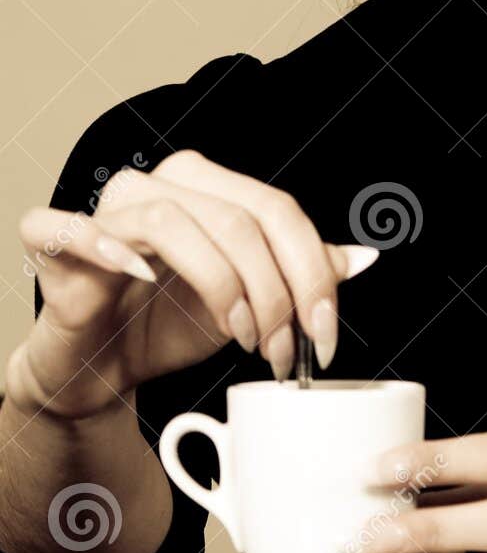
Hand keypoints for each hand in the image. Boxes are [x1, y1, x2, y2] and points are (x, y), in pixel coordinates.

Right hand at [12, 149, 378, 420]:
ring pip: (175, 224)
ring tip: (240, 337)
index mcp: (208, 186)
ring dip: (221, 289)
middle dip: (276, 294)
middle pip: (239, 219)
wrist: (99, 369)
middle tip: (285, 352)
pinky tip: (143, 282)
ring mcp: (107, 208)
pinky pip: (77, 229)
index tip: (326, 334)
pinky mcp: (56, 242)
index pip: (278, 211)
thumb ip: (299, 275)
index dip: (312, 272)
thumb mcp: (249, 304)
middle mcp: (160, 184)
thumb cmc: (167, 326)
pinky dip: (110, 250)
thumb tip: (364, 256)